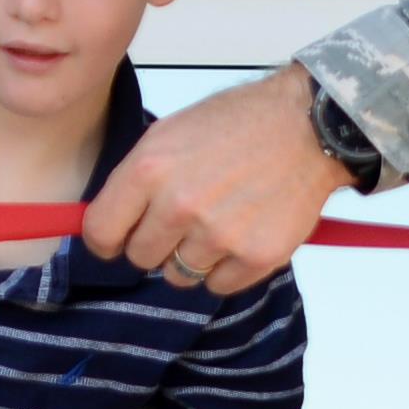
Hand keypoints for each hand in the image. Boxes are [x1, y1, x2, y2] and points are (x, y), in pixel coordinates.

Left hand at [80, 71, 341, 294]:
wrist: (307, 125)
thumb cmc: (236, 123)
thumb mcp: (170, 133)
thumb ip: (135, 181)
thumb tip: (106, 224)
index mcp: (149, 170)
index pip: (101, 232)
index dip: (106, 240)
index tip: (117, 239)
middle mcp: (179, 206)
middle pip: (140, 258)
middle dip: (155, 243)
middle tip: (182, 220)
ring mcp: (219, 235)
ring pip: (178, 276)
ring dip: (192, 257)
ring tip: (218, 222)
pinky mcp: (255, 257)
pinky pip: (219, 286)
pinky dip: (226, 267)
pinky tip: (241, 234)